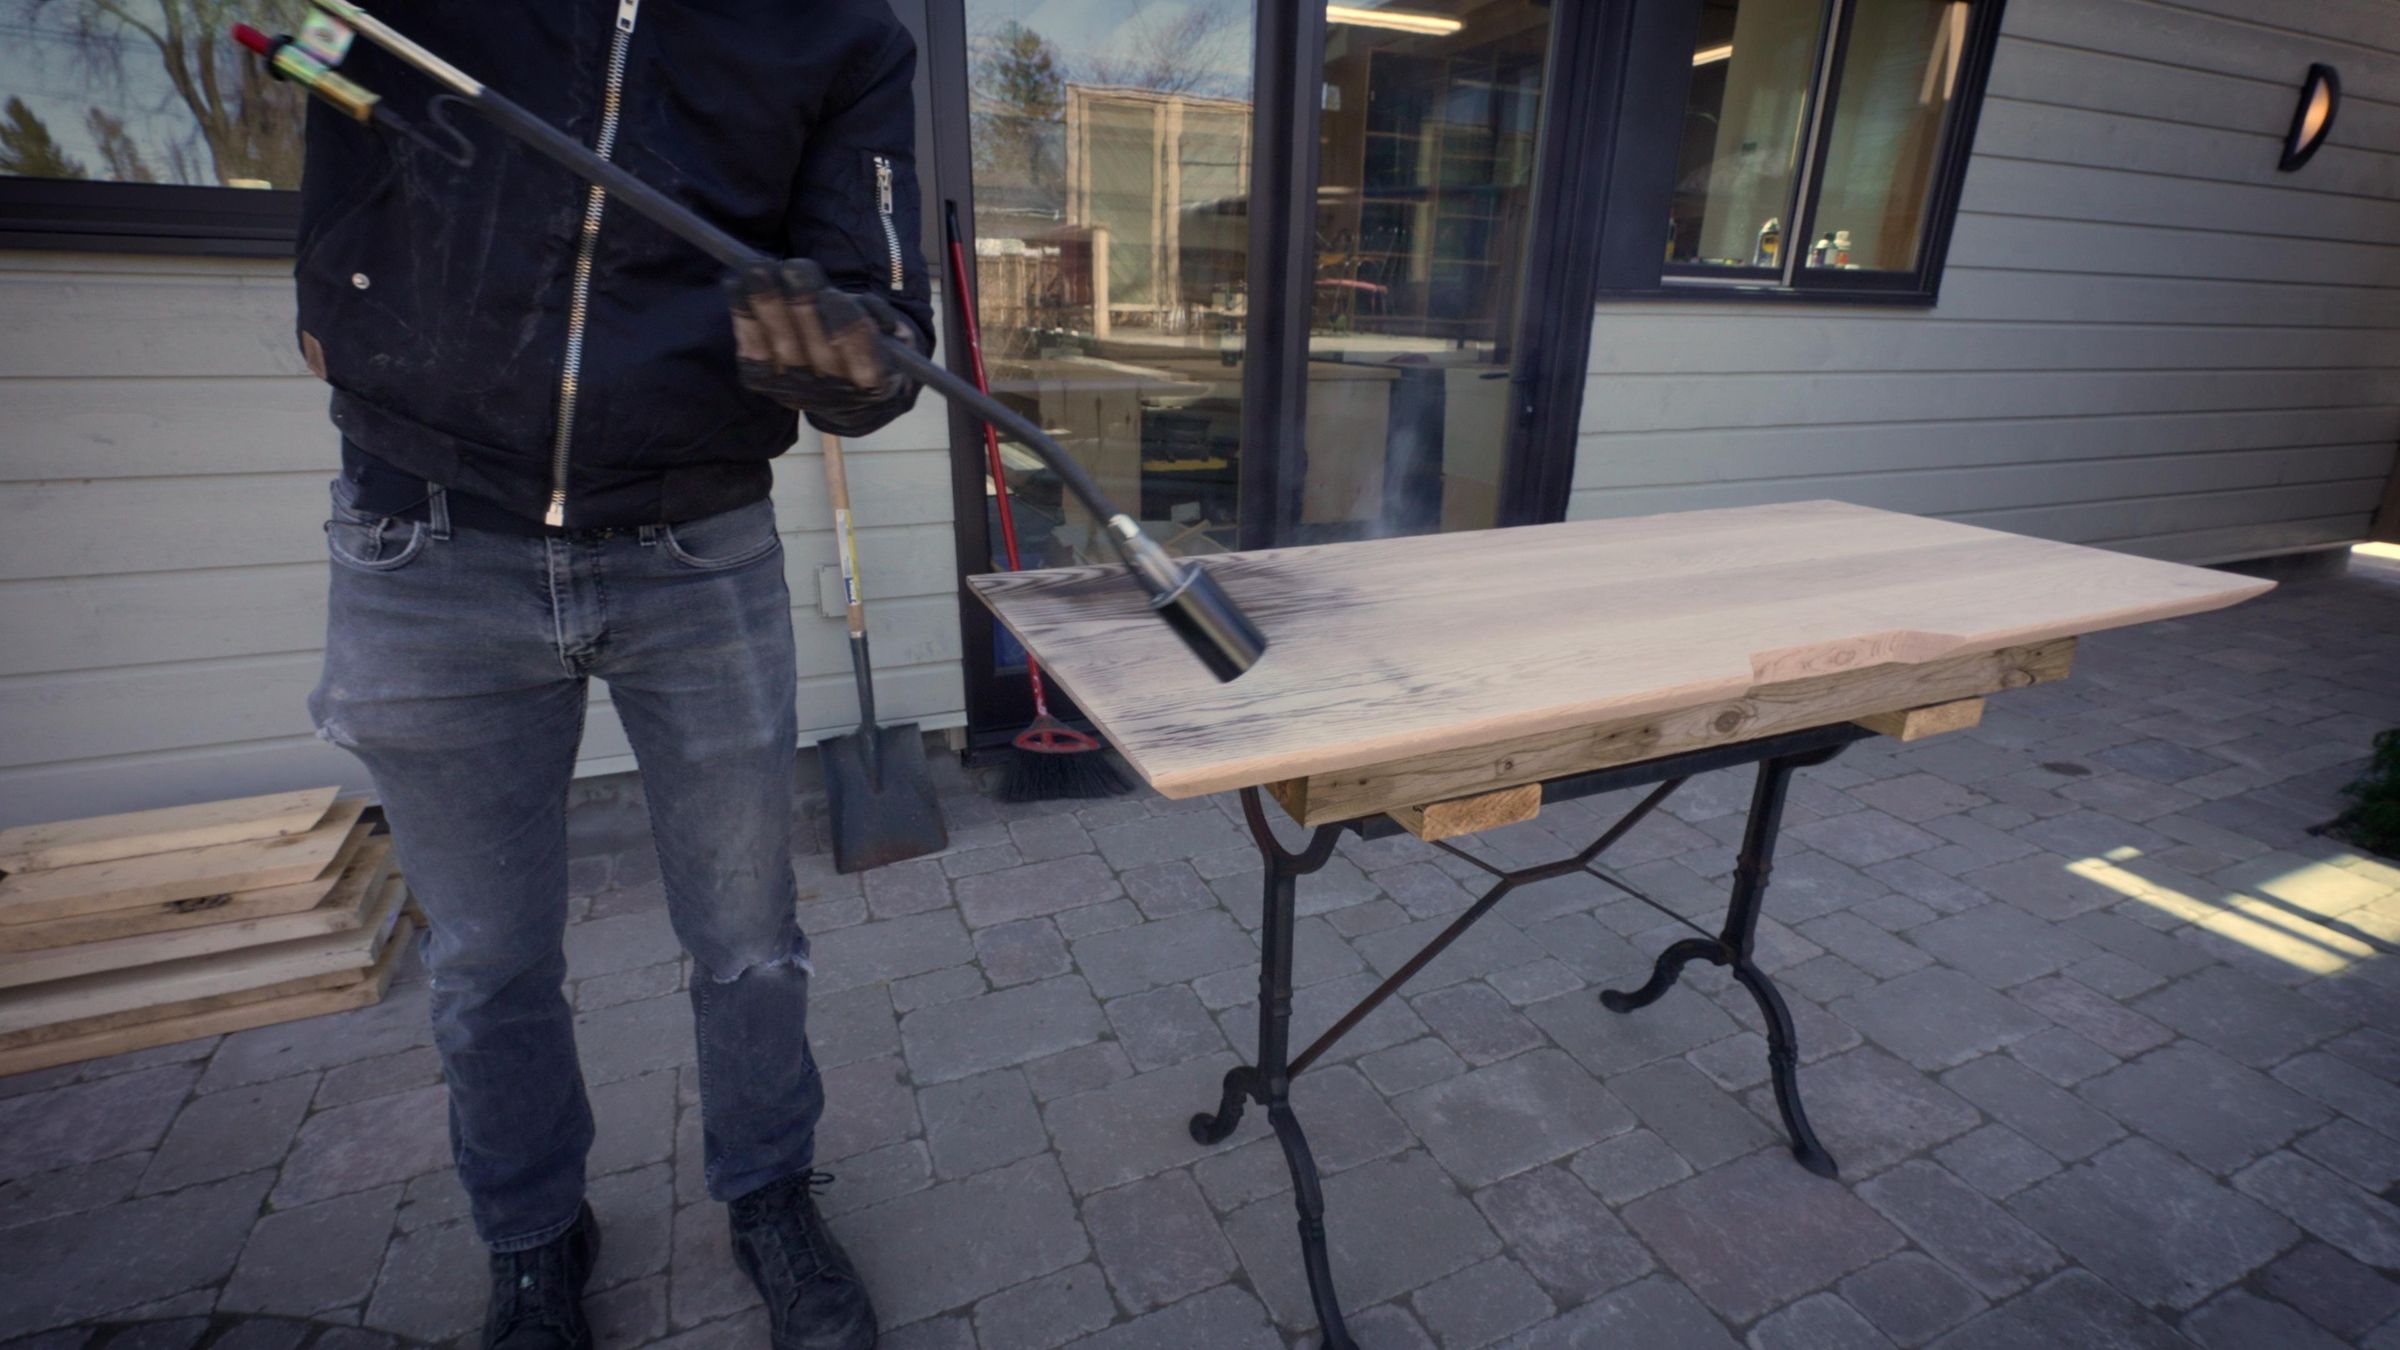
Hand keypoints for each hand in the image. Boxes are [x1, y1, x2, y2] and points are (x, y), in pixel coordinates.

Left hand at [726, 259, 914, 414]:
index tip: (834, 296)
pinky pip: (752, 349)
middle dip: (804, 305)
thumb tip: (865, 305)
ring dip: (767, 305)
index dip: (848, 328)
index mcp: (876, 383)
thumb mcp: (893, 335)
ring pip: (782, 346)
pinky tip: (735, 283)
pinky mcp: (763, 381)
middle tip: (793, 268)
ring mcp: (796, 390)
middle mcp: (834, 393)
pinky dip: (743, 315)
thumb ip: (880, 319)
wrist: (847, 392)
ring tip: (758, 269)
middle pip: (817, 349)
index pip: (864, 357)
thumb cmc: (872, 349)